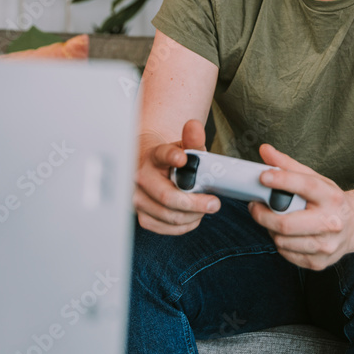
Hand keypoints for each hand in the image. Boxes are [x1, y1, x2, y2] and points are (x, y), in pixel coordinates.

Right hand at [134, 119, 220, 234]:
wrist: (150, 170)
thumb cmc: (172, 160)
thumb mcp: (184, 147)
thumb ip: (192, 139)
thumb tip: (194, 125)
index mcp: (153, 156)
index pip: (162, 155)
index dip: (172, 156)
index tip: (182, 159)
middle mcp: (140, 178)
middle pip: (168, 197)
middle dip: (196, 203)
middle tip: (215, 203)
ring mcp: (138, 199)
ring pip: (170, 216)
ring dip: (193, 215)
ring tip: (205, 208)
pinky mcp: (142, 217)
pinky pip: (166, 228)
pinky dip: (185, 225)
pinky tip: (193, 217)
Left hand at [249, 144, 353, 270]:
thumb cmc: (329, 200)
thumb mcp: (314, 178)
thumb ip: (288, 165)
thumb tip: (264, 150)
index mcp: (332, 197)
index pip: (305, 186)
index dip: (282, 180)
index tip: (263, 176)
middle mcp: (332, 222)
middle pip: (286, 224)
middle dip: (262, 215)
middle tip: (254, 206)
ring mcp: (327, 245)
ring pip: (282, 240)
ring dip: (270, 229)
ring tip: (273, 219)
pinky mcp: (320, 262)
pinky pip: (286, 254)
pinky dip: (280, 243)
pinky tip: (285, 234)